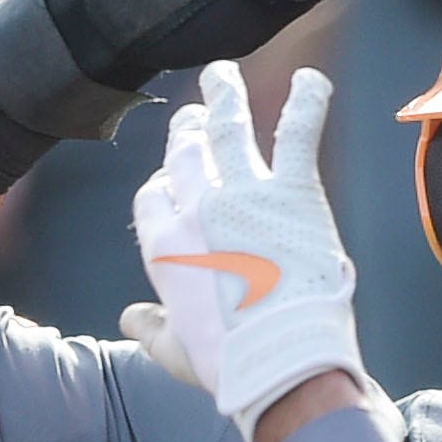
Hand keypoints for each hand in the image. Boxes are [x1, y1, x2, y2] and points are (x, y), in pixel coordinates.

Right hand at [129, 61, 368, 441]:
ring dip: (224, 98)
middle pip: (185, 154)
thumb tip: (131, 318)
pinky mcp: (292, 193)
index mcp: (165, 247)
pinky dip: (305, 102)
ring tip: (222, 77)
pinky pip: (297, 133)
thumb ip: (150, 328)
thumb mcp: (174, 350)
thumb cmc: (228, 364)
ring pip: (228, 130)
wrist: (280, 364)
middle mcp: (197, 210)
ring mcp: (243, 195)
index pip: (155, 196)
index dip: (165, 187)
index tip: (175, 186)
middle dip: (188, 132)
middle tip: (195, 117)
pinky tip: (310, 80)